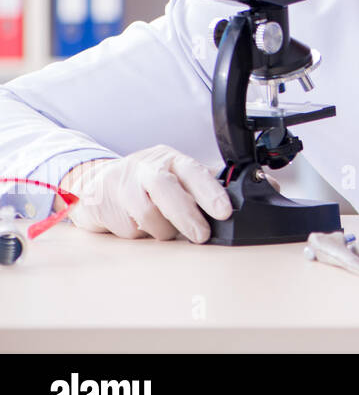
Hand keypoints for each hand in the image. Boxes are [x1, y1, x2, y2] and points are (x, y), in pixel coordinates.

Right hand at [59, 145, 232, 242]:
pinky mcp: (99, 201)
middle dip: (187, 215)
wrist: (95, 179)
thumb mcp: (173, 176)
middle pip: (165, 188)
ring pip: (147, 214)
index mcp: (169, 159)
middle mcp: (144, 166)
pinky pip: (126, 228)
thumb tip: (226, 207)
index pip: (193, 171)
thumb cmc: (144, 182)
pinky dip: (138, 234)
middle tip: (201, 235)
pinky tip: (135, 224)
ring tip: (163, 228)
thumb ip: (196, 189)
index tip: (224, 212)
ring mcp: (120, 183)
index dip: (210, 192)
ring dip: (161, 230)